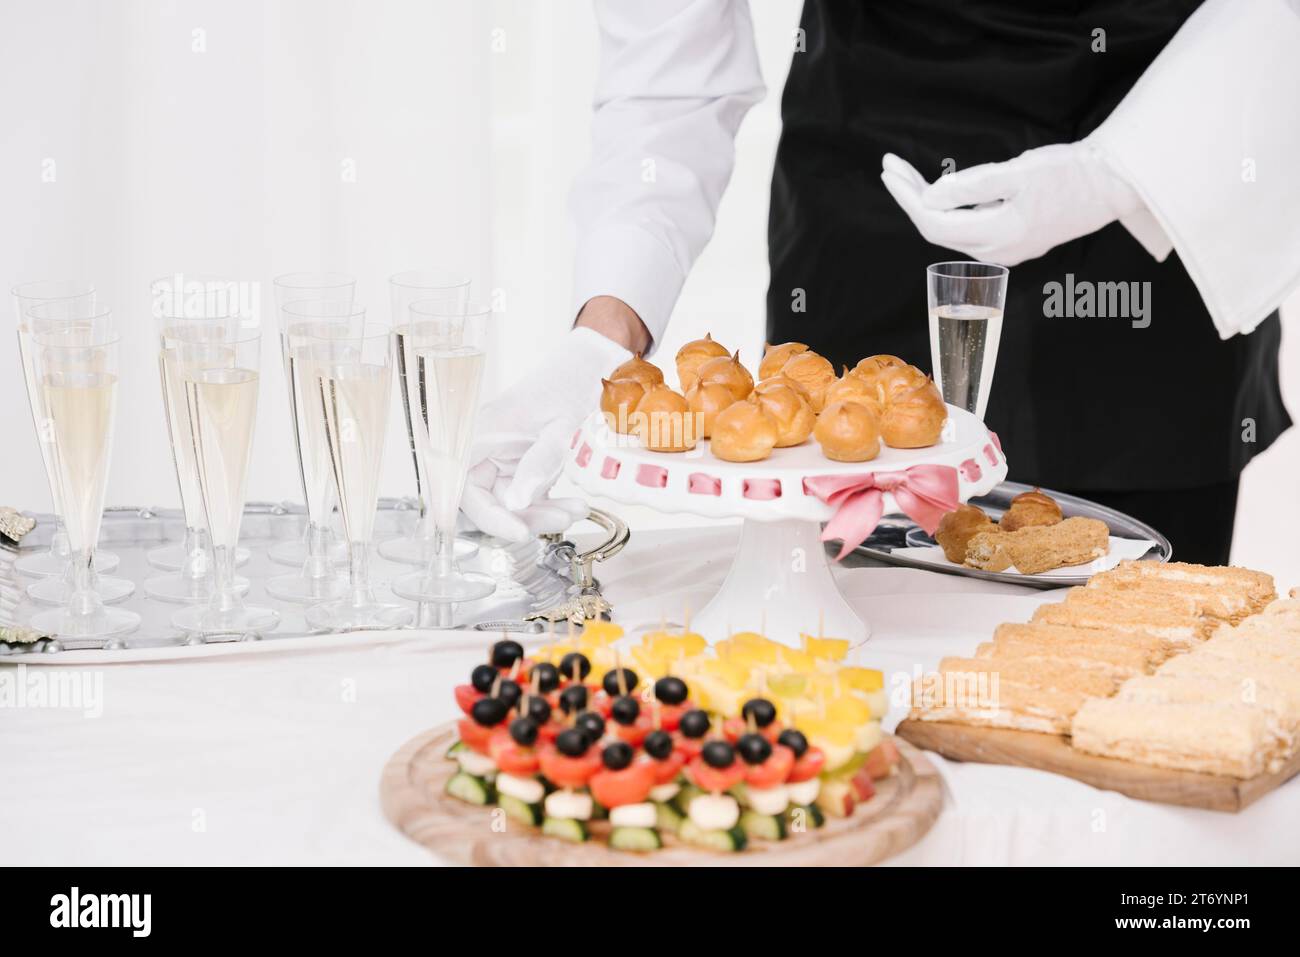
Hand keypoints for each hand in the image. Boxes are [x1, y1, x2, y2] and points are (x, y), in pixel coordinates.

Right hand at [460, 322, 634, 541]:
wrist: (581, 371)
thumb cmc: (563, 385)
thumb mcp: (556, 427)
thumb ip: (537, 463)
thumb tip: (518, 503)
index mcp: (475, 436)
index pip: (466, 490)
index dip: (491, 517)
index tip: (521, 532)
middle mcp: (479, 452)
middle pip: (489, 504)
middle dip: (526, 518)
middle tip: (562, 517)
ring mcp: (497, 463)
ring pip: (510, 506)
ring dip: (542, 514)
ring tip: (577, 509)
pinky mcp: (515, 470)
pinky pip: (525, 499)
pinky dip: (549, 505)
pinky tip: (574, 504)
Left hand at [880, 142, 1145, 265]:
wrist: (1112, 185)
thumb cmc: (1069, 174)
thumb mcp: (1016, 172)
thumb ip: (970, 187)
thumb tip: (930, 198)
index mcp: (997, 235)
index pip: (933, 222)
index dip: (907, 198)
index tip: (890, 170)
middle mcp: (997, 251)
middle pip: (937, 228)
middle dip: (911, 197)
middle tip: (891, 168)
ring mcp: (1005, 250)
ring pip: (952, 230)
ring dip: (927, 203)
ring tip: (908, 176)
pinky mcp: (1014, 240)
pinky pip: (969, 229)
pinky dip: (949, 209)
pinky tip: (940, 191)